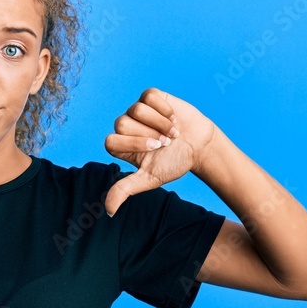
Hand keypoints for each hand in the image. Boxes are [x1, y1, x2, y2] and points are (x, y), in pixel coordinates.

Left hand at [104, 88, 217, 214]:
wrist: (198, 147)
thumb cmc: (173, 163)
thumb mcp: (149, 179)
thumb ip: (125, 190)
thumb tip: (109, 211)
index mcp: (121, 146)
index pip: (110, 141)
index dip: (133, 143)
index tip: (155, 149)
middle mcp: (126, 127)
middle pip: (122, 124)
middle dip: (148, 134)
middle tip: (165, 142)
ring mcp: (137, 111)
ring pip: (136, 109)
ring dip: (159, 122)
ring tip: (172, 132)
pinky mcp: (151, 97)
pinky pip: (149, 96)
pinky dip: (164, 109)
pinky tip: (174, 119)